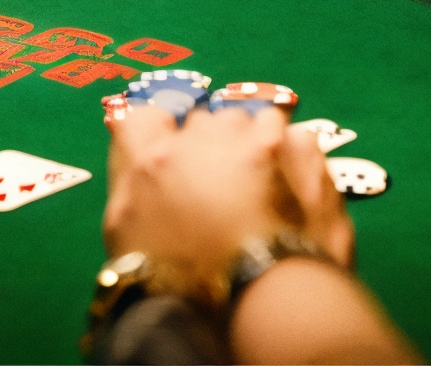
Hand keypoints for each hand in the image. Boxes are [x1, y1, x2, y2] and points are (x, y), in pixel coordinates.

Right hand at [103, 103, 350, 284]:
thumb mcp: (127, 235)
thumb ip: (128, 175)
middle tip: (218, 199)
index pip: (145, 118)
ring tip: (260, 199)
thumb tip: (129, 136)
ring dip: (253, 150)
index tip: (170, 162)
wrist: (263, 312)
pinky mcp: (303, 152)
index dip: (159, 140)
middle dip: (209, 152)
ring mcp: (258, 139)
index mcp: (155, 158)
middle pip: (203, 124)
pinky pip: (295, 140)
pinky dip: (293, 162)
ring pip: (251, 124)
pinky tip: (291, 196)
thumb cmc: (185, 288)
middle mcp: (205, 135)